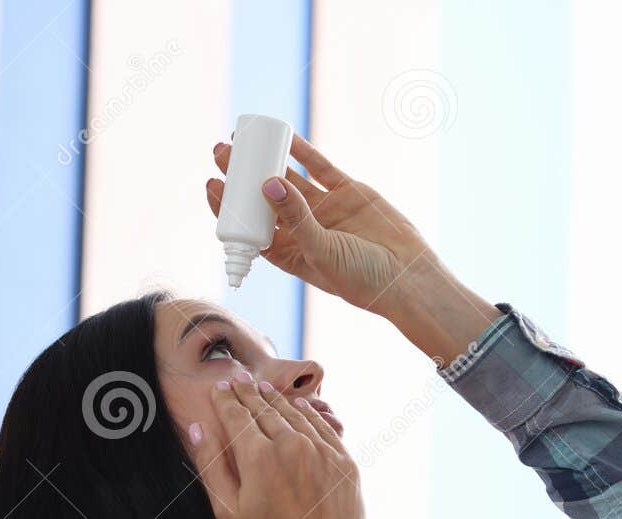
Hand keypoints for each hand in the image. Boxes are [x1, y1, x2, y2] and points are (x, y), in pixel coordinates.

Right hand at [186, 375, 364, 518]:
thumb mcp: (228, 510)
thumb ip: (211, 465)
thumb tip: (198, 428)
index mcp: (259, 457)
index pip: (237, 417)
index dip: (226, 400)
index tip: (220, 388)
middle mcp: (292, 446)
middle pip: (265, 410)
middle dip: (249, 394)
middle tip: (239, 380)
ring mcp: (322, 452)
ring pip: (295, 415)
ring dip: (277, 400)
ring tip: (263, 389)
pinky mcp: (344, 462)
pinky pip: (324, 428)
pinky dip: (310, 414)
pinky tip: (301, 407)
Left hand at [207, 134, 435, 314]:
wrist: (409, 276)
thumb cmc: (363, 280)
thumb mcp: (322, 253)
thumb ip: (296, 219)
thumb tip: (268, 182)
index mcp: (291, 253)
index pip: (251, 227)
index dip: (230, 206)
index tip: (213, 185)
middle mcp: (304, 230)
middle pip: (264, 198)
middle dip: (242, 176)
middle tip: (220, 153)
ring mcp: (326, 209)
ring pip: (289, 178)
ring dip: (267, 160)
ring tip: (243, 139)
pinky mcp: (347, 193)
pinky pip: (319, 168)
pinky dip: (302, 151)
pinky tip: (284, 134)